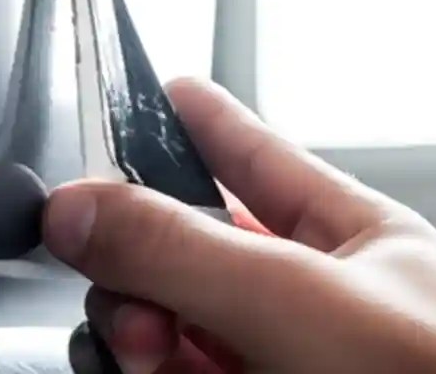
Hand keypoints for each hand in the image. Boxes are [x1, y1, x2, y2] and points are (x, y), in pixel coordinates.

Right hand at [44, 78, 435, 373]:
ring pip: (165, 314)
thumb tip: (76, 208)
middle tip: (125, 273)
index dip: (209, 123)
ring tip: (145, 348)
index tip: (159, 91)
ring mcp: (272, 364)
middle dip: (145, 252)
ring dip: (134, 320)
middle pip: (190, 244)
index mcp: (359, 245)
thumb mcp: (294, 302)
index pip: (263, 162)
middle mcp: (311, 304)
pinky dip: (135, 369)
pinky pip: (160, 372)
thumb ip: (178, 248)